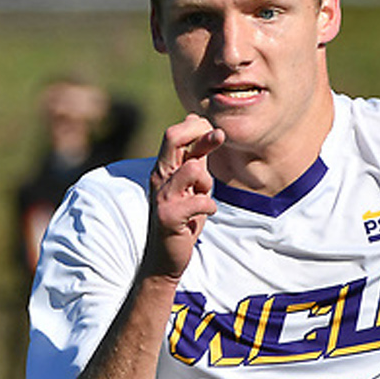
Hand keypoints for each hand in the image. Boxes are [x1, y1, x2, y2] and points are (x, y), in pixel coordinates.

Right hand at [143, 114, 224, 278]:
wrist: (164, 258)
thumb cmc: (181, 218)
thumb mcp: (191, 182)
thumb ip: (194, 154)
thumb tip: (196, 120)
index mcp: (164, 168)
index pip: (174, 134)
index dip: (197, 126)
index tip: (214, 133)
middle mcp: (159, 178)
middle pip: (173, 138)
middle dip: (202, 134)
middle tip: (219, 138)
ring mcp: (162, 196)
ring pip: (193, 168)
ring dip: (207, 181)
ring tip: (203, 195)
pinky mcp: (169, 216)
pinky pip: (200, 201)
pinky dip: (209, 206)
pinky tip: (206, 214)